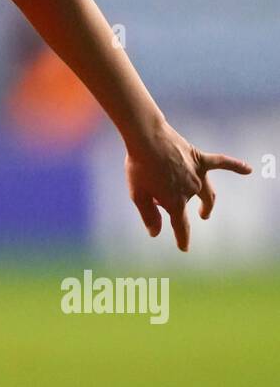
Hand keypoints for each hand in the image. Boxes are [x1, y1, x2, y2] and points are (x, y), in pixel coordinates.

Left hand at [124, 121, 251, 250]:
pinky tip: (248, 169)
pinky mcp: (199, 159)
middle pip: (188, 205)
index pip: (181, 226)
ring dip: (208, 202)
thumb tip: (155, 233)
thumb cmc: (139, 166)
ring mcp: (197, 175)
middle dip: (185, 211)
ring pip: (207, 192)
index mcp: (175, 202)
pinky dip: (235, 166)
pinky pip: (222, 162)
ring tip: (206, 210)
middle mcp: (190, 191)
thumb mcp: (138, 194)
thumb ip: (148, 215)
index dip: (182, 238)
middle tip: (188, 214)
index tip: (184, 248)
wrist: (146, 138)